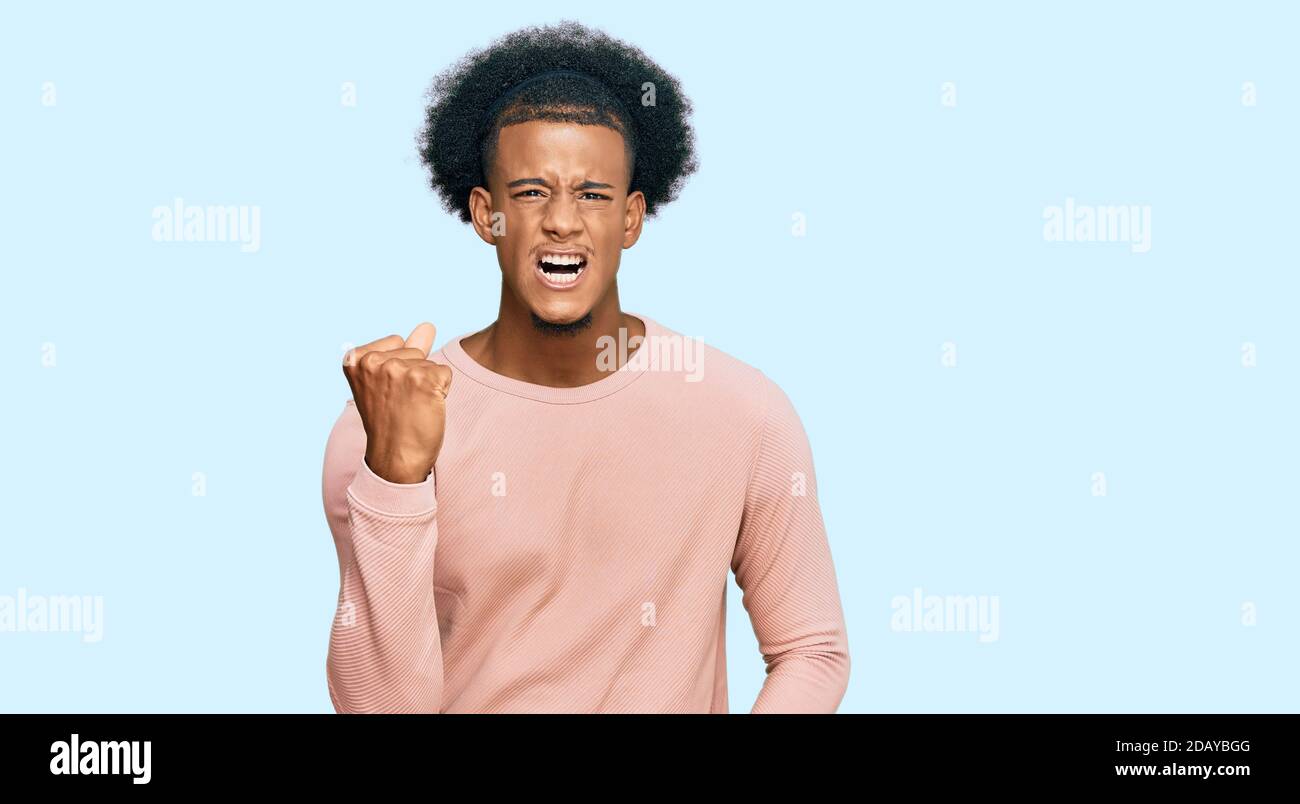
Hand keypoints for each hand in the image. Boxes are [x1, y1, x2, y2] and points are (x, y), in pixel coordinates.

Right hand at [343, 322, 451, 483]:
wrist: (395, 459)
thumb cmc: (391, 423)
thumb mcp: (387, 383)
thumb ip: (406, 350)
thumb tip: (428, 325)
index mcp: (355, 359)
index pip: (396, 341)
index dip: (400, 367)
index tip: (387, 393)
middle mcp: (373, 361)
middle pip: (415, 350)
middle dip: (415, 375)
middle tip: (401, 404)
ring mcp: (397, 369)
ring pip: (430, 362)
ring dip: (428, 384)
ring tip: (411, 408)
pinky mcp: (422, 379)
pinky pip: (445, 373)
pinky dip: (441, 391)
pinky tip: (424, 409)